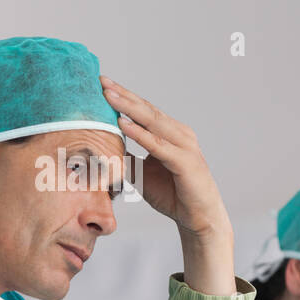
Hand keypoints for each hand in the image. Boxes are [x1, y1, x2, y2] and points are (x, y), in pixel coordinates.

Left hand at [99, 75, 231, 240]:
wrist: (198, 218)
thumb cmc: (173, 194)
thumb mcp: (142, 173)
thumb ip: (128, 158)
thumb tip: (105, 149)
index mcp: (171, 133)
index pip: (143, 110)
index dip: (124, 97)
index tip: (102, 84)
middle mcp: (179, 134)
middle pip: (147, 110)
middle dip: (123, 95)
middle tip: (102, 81)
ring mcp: (184, 146)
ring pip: (152, 122)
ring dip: (129, 108)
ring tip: (109, 95)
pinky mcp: (185, 162)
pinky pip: (158, 145)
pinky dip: (140, 133)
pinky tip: (123, 124)